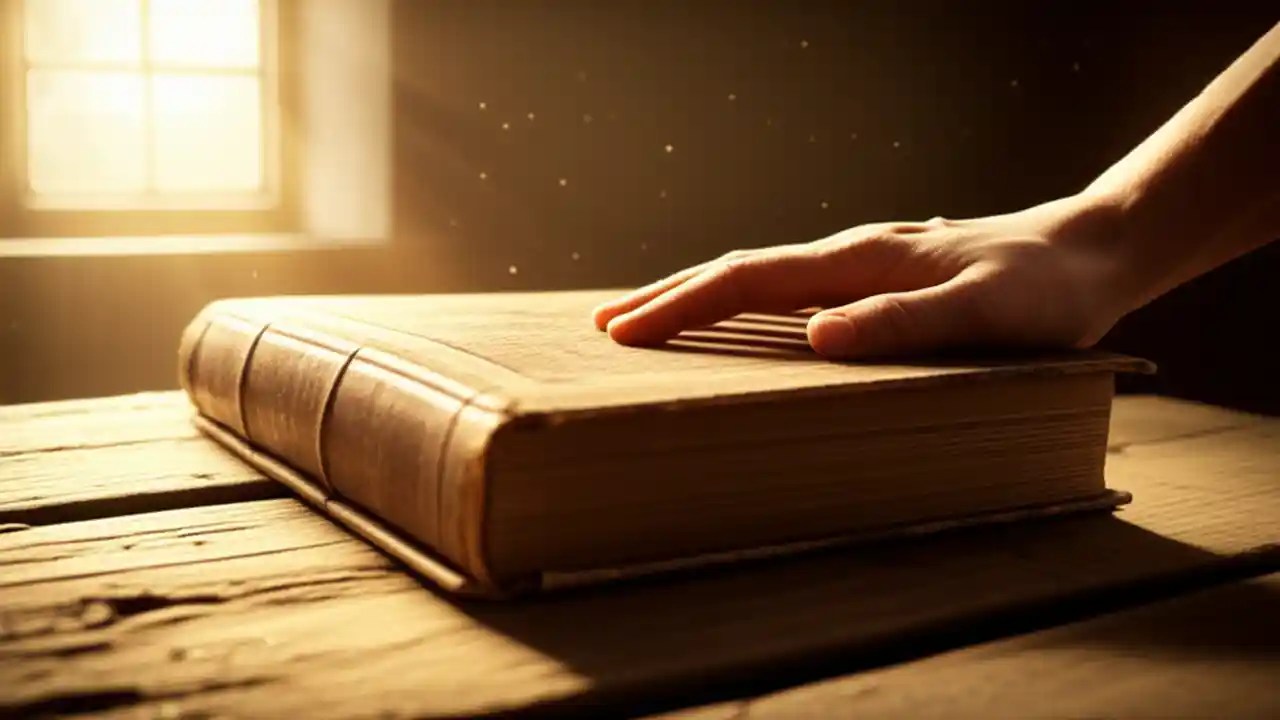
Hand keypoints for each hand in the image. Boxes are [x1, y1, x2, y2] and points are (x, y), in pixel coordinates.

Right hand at [592, 194, 1139, 358]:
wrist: (1090, 251)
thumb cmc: (1043, 288)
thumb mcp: (984, 312)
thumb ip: (904, 322)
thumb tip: (816, 337)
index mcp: (859, 259)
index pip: (748, 278)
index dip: (682, 305)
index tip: (627, 332)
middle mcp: (849, 255)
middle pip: (736, 269)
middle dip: (668, 296)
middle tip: (606, 327)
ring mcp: (860, 264)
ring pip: (758, 276)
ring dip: (697, 297)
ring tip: (648, 321)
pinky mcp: (876, 280)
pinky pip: (788, 289)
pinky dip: (742, 304)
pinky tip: (738, 322)